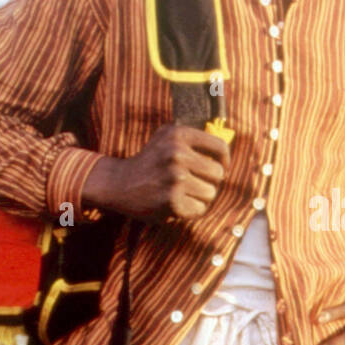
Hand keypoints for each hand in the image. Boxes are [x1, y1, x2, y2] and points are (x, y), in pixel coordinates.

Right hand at [82, 123, 227, 222]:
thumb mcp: (166, 138)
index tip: (221, 166)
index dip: (225, 159)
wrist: (119, 184)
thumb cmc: (149, 161)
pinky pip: (200, 209)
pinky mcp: (172, 201)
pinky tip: (176, 203)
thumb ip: (193, 138)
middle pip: (218, 173)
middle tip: (194, 183)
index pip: (220, 146)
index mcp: (178, 135)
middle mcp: (177, 154)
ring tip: (183, 193)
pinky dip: (191, 210)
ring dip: (200, 197)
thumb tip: (226, 148)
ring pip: (211, 193)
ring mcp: (174, 178)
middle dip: (209, 181)